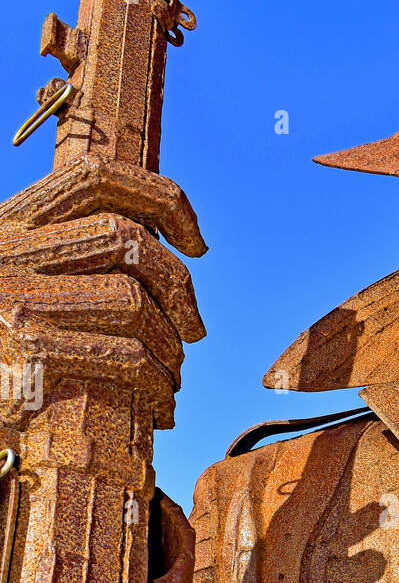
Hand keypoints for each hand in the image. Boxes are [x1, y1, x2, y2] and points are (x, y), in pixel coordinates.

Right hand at [0, 153, 206, 389]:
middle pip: (127, 238)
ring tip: (172, 375)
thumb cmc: (4, 350)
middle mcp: (9, 250)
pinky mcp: (29, 351)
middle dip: (179, 287)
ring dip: (171, 345)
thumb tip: (157, 252)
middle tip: (194, 329)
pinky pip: (125, 356)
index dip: (161, 200)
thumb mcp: (20, 280)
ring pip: (133, 300)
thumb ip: (69, 257)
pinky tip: (160, 405)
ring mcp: (17, 299)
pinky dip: (157, 383)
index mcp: (12, 224)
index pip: (97, 177)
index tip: (196, 245)